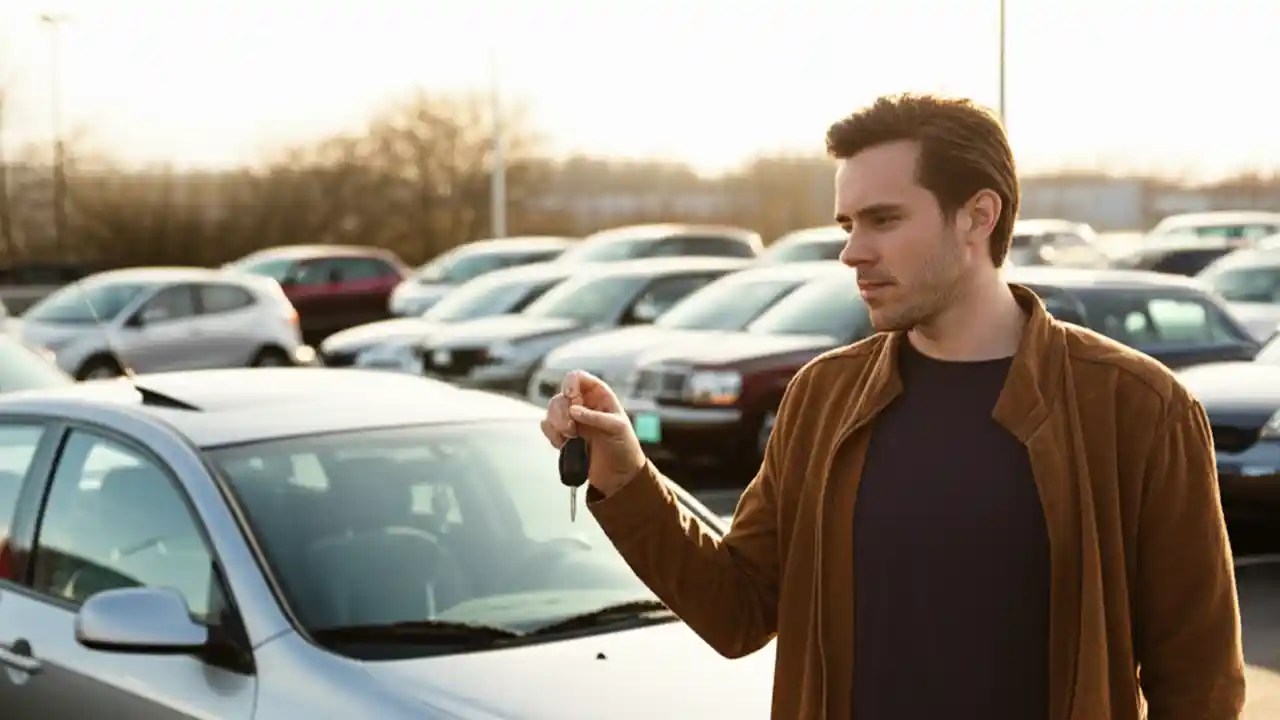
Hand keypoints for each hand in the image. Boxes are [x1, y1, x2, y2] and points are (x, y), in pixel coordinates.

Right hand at [541, 370, 645, 496]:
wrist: (618, 475)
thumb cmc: (624, 447)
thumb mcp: (616, 428)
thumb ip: (595, 417)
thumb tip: (573, 411)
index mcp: (599, 395)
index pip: (577, 377)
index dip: (570, 385)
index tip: (572, 400)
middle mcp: (583, 404)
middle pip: (560, 395)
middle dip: (561, 411)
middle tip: (571, 428)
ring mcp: (572, 420)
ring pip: (551, 411)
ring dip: (556, 424)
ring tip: (570, 438)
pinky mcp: (563, 435)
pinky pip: (548, 427)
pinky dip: (552, 435)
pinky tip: (564, 444)